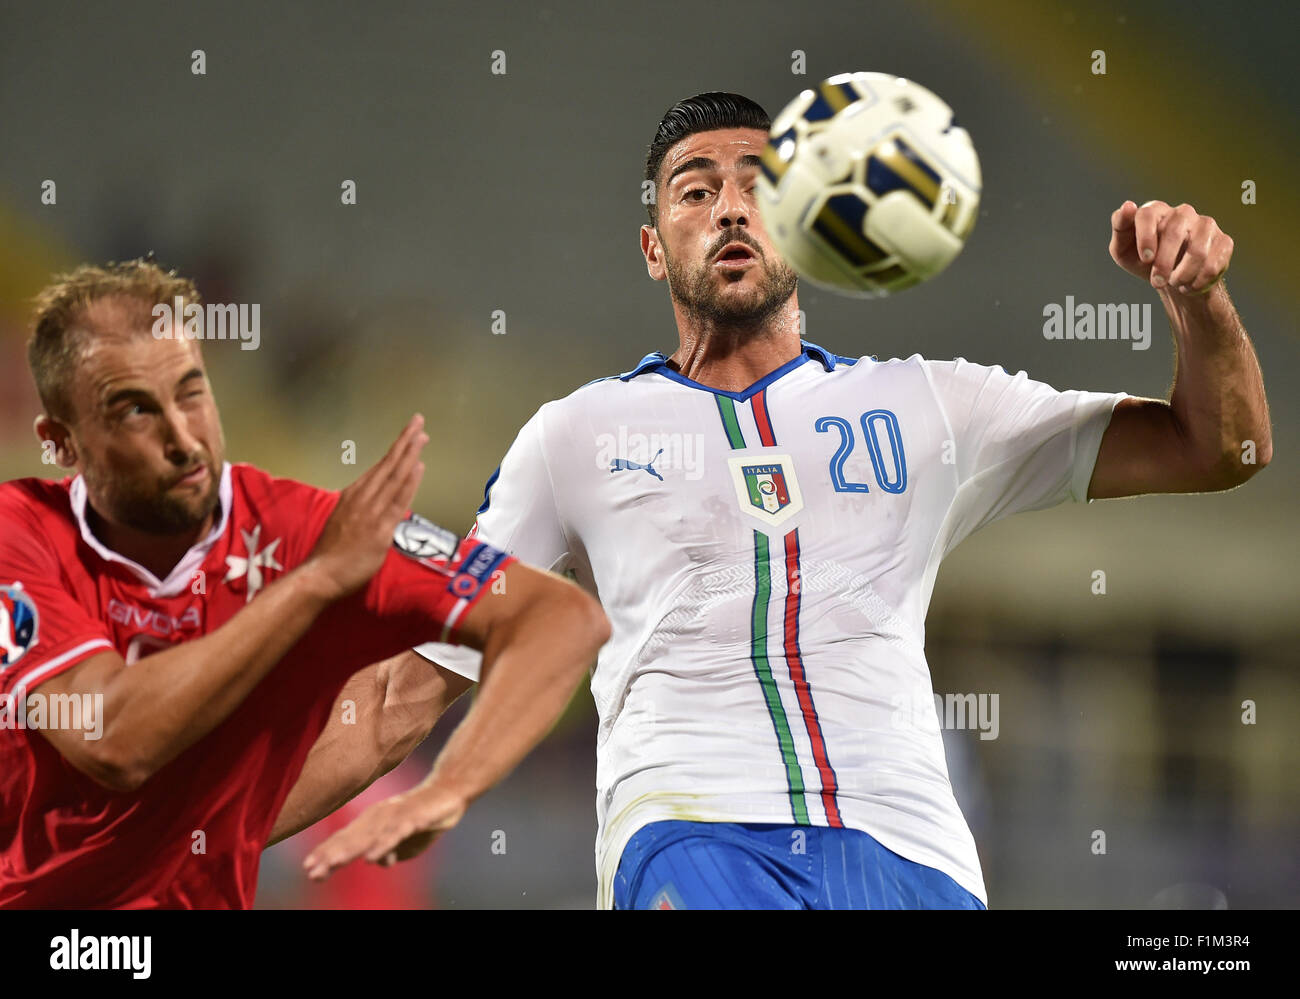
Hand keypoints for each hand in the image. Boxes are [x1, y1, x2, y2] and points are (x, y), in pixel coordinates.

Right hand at [302, 414, 427, 601]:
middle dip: (405, 442)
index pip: (379, 467)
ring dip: (409, 455)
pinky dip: (409, 483)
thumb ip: (361, 509)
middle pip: (388, 465)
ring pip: (394, 477)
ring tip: (422, 436)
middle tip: (418, 421)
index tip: (408, 433)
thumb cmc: (332, 553)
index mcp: (354, 495)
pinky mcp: (380, 529)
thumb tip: (377, 502)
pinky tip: (418, 467)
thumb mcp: (344, 521)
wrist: (321, 574)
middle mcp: (362, 498)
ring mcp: (371, 512)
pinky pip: (398, 501)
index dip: (396, 448)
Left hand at [302, 785, 467, 879]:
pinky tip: (371, 859)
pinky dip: (382, 846)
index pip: (345, 840)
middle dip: (330, 856)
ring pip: (368, 837)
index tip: (308, 868)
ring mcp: (394, 816)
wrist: (449, 792)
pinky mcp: (413, 818)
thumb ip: (387, 851)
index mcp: (372, 823)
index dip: (327, 853)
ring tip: (331, 865)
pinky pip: (395, 834)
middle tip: (311, 872)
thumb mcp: (403, 842)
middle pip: (351, 839)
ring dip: (349, 851)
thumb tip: (376, 861)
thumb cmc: (423, 817)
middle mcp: (378, 817)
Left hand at [1109, 200, 1232, 294]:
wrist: (1172, 279)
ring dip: (1182, 275)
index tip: (1145, 259)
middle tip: (1157, 282)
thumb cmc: (1143, 260)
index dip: (1146, 237)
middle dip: (1164, 263)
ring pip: (1198, 251)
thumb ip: (1120, 229)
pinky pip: (1213, 264)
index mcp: (1156, 211)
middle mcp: (1183, 213)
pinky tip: (1189, 285)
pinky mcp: (1223, 241)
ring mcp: (1206, 225)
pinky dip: (1198, 282)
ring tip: (1174, 282)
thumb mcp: (1123, 249)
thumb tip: (1128, 206)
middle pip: (1174, 231)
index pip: (1148, 214)